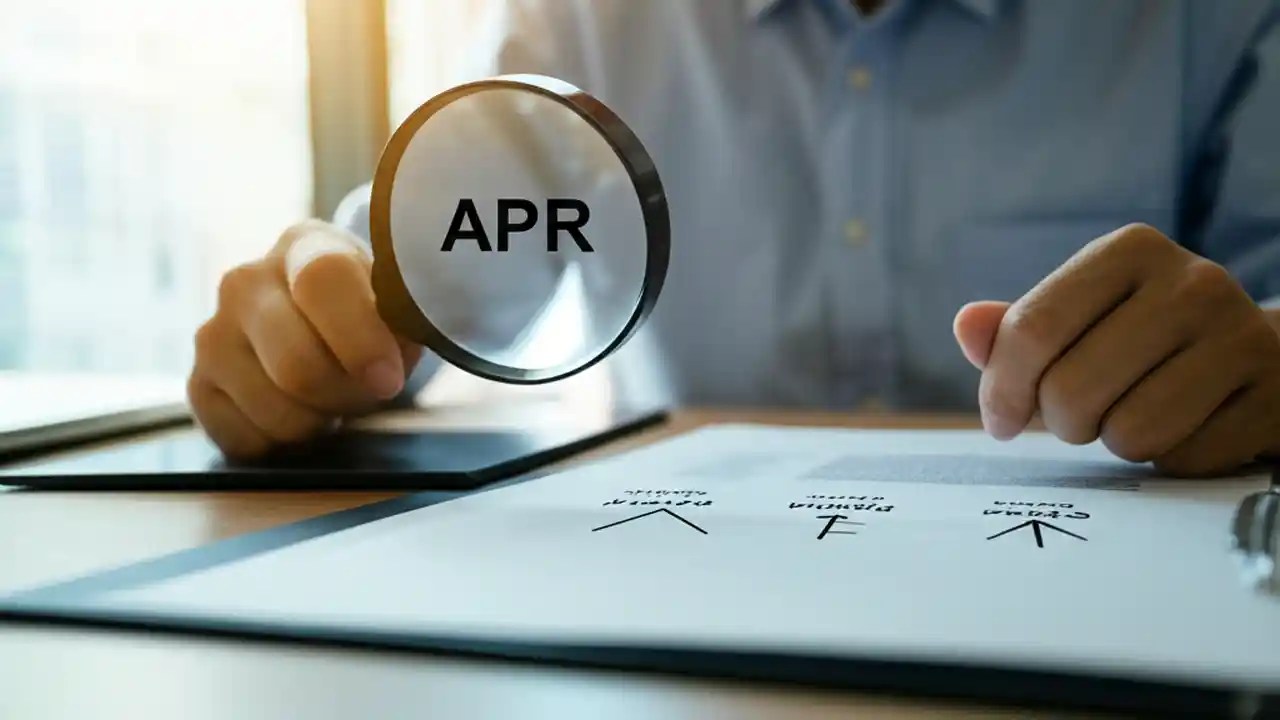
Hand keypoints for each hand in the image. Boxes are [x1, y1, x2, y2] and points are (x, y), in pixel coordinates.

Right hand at [188, 220, 421, 457]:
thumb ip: (399, 323)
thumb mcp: (398, 304)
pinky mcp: (198, 384)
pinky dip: (282, 443)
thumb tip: (382, 369)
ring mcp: (213, 333)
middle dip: (345, 395)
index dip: (360, 339)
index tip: (388, 378)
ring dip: (318, 421)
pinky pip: (244, 439)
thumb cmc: (373, 314)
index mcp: (304, 246)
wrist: (329, 326)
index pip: (323, 281)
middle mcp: (245, 282)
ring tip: (332, 398)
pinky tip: (297, 412)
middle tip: (367, 392)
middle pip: (296, 366)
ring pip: (273, 411)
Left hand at [953, 223, 1279, 475]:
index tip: (999, 421)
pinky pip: (1182, 458)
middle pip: (1070, 389)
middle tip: (1079, 417)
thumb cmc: (1144, 339)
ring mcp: (1240, 336)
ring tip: (1134, 416)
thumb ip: (1017, 330)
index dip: (1001, 389)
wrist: (1258, 354)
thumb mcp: (1081, 319)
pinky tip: (1186, 427)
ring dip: (1115, 443)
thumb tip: (966, 325)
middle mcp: (1191, 282)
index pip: (1032, 329)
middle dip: (1060, 423)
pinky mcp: (1271, 395)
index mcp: (1129, 251)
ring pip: (1128, 432)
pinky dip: (1169, 459)